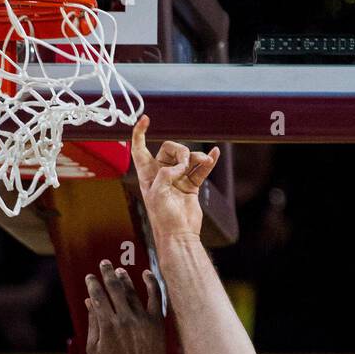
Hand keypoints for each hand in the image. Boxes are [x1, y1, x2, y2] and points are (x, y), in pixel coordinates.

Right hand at [85, 259, 164, 353]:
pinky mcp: (156, 321)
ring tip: (119, 270)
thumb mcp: (94, 349)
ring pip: (132, 291)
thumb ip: (92, 324)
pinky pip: (155, 296)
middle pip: (114, 288)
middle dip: (107, 273)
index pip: (97, 297)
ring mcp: (142, 319)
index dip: (93, 284)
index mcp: (107, 325)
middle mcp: (124, 318)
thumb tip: (89, 302)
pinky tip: (146, 273)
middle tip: (104, 263)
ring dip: (124, 278)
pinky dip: (151, 283)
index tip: (90, 277)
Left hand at [131, 117, 218, 241]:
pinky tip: (214, 154)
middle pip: (170, 149)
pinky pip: (200, 168)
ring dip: (196, 157)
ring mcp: (177, 179)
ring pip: (187, 158)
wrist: (180, 234)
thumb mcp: (157, 194)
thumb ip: (166, 174)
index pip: (140, 149)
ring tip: (203, 163)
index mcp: (147, 176)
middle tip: (185, 163)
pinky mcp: (191, 185)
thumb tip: (181, 165)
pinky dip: (208, 160)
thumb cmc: (163, 218)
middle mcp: (161, 175)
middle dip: (180, 151)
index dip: (140, 133)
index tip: (146, 119)